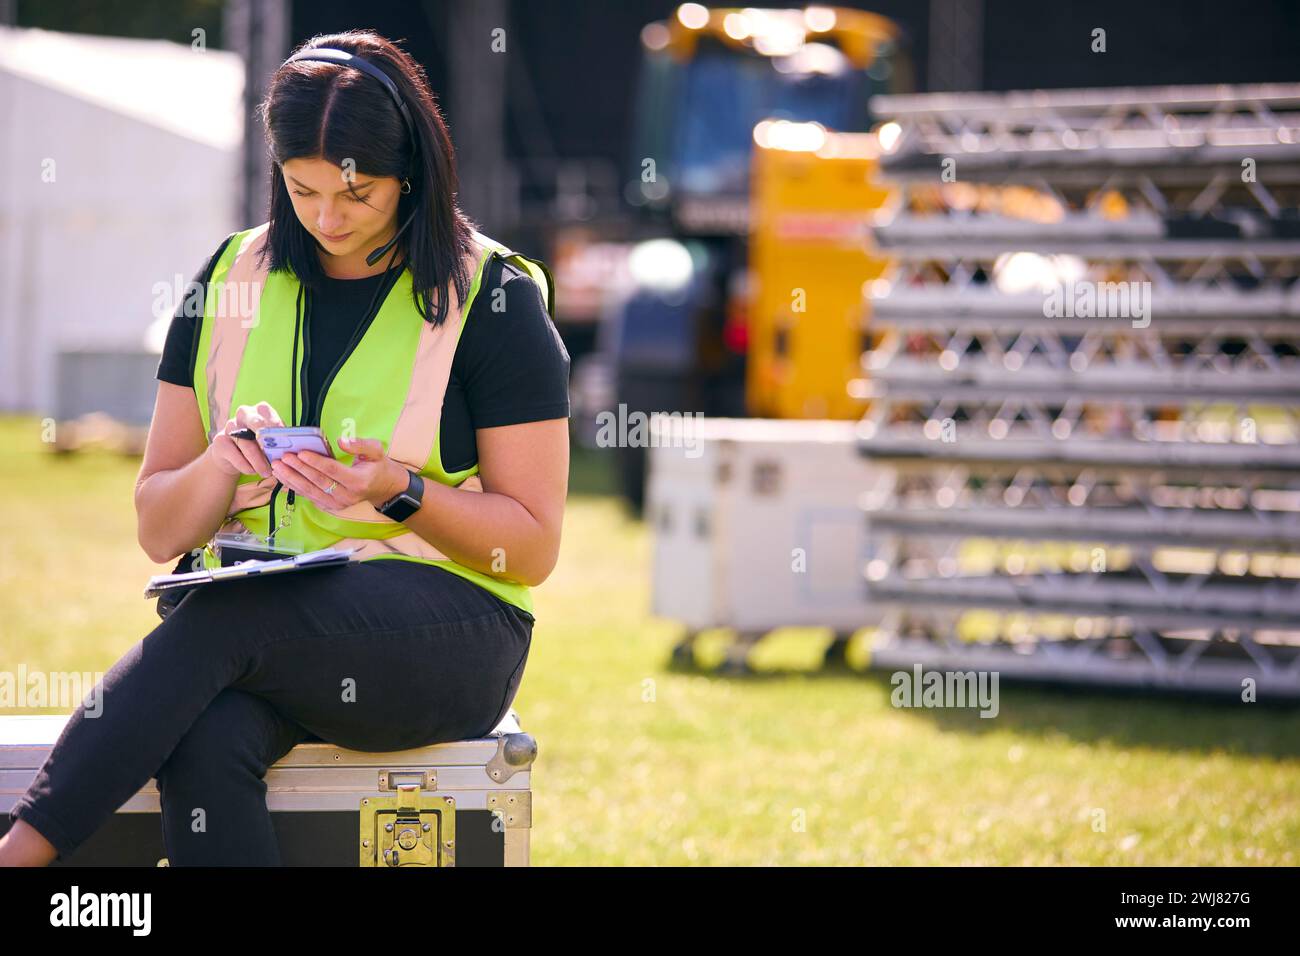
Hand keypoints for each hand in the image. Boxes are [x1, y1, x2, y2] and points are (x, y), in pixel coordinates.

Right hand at [209, 402, 284, 477]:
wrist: (232, 454)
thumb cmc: (257, 444)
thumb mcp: (270, 439)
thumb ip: (279, 440)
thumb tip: (292, 449)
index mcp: (260, 410)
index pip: (268, 413)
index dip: (276, 427)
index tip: (284, 440)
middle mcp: (244, 414)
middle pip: (256, 423)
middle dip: (267, 440)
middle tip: (275, 456)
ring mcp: (230, 426)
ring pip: (247, 444)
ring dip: (258, 461)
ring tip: (267, 472)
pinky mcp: (220, 441)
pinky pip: (236, 455)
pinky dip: (246, 466)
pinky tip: (253, 471)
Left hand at [270, 436, 408, 513]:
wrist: (382, 488)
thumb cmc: (377, 466)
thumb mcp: (376, 451)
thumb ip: (360, 444)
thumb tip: (341, 441)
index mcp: (358, 482)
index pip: (332, 471)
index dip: (315, 462)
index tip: (300, 452)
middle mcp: (347, 496)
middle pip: (317, 481)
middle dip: (298, 469)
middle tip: (282, 458)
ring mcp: (337, 504)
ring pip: (310, 491)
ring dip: (291, 479)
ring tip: (277, 467)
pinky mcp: (330, 506)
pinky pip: (309, 496)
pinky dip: (295, 487)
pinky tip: (284, 477)